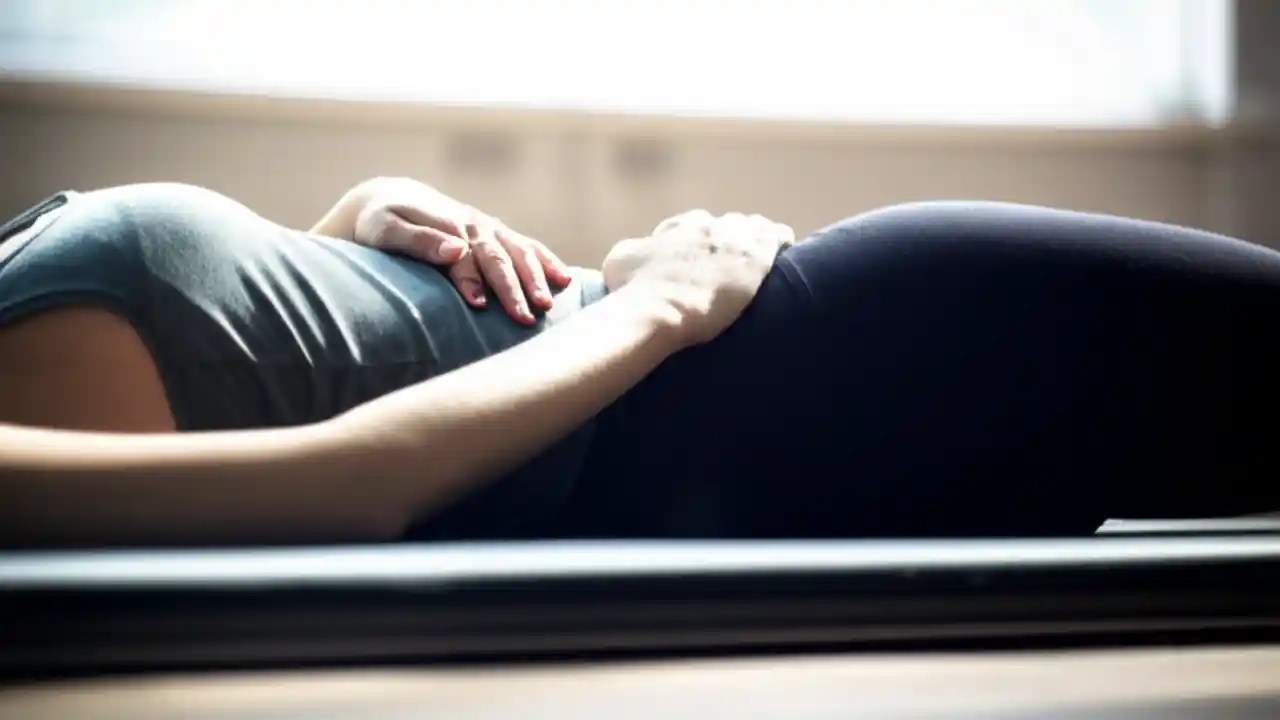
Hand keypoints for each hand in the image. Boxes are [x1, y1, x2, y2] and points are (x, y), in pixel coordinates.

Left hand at [348, 177, 572, 324]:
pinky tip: (565, 279)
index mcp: (447, 223)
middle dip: (514, 287)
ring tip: (548, 304)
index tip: (480, 305)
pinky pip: (527, 246)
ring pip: (519, 251)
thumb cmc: (381, 222)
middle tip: (526, 317)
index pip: (466, 256)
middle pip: (498, 256)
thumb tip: (456, 251)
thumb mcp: (386, 229)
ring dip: (535, 277)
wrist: (391, 200)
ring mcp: (488, 228)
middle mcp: (473, 224)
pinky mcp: (496, 234)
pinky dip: (546, 261)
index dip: (473, 280)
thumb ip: (419, 240)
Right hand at [602, 209, 795, 347]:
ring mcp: (734, 240)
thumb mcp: (620, 261)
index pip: (696, 225)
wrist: (657, 310)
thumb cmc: (633, 291)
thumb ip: (636, 249)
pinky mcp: (755, 258)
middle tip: (730, 265)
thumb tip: (638, 251)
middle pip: (729, 225)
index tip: (700, 260)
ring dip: (757, 240)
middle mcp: (708, 226)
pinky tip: (784, 251)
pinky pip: (778, 236)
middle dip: (730, 241)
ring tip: (760, 259)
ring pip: (756, 227)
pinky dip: (780, 242)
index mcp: (679, 226)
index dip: (699, 242)